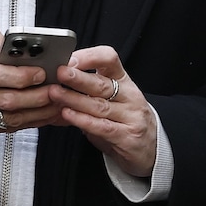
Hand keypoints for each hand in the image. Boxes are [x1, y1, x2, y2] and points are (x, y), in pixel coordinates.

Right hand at [0, 25, 58, 140]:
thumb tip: (10, 41)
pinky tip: (42, 116)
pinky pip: (3, 130)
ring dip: (37, 113)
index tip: (41, 72)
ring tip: (57, 104)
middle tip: (58, 89)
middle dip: (36, 97)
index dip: (20, 76)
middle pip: (6, 101)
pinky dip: (26, 124)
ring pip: (8, 119)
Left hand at [49, 47, 156, 178]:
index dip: (90, 57)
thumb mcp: (112, 99)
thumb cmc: (125, 120)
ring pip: (99, 105)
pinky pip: (102, 126)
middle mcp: (129, 96)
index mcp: (123, 80)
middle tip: (60, 72)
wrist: (149, 148)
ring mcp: (131, 116)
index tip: (70, 59)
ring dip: (74, 99)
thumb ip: (90, 89)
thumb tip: (58, 79)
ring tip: (55, 94)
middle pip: (102, 83)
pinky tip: (68, 115)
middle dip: (78, 77)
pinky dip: (83, 120)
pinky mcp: (127, 136)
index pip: (110, 59)